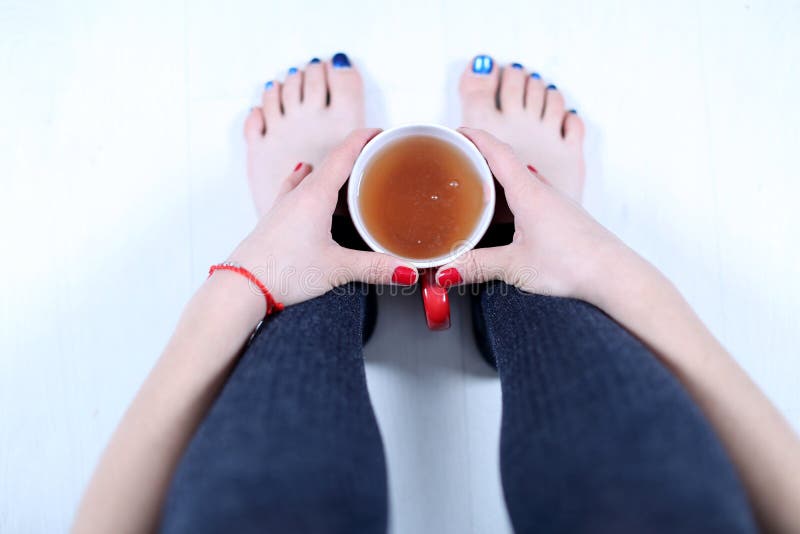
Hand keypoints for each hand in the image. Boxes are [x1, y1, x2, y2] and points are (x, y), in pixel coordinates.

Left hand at [226, 128, 417, 310]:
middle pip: (331, 164)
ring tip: (354, 185)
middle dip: (356, 159)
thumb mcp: (337, 269)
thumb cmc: (282, 272)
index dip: (364, 139)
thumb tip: (407, 270)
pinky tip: (311, 195)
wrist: (241, 286)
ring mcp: (284, 206)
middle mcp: (298, 194)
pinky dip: (313, 190)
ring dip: (335, 177)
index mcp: (315, 195)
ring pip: (314, 179)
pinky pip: (297, 194)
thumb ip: (375, 268)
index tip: (382, 132)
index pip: (344, 154)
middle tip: (378, 163)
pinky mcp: (276, 220)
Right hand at [436, 127, 637, 304]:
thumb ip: (476, 266)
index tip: (455, 132)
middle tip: (454, 163)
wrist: (614, 275)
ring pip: (517, 182)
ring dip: (494, 182)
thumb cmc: (574, 264)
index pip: (497, 151)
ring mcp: (553, 203)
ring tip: (471, 192)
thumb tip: (446, 271)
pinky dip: (508, 202)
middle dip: (478, 159)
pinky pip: (528, 199)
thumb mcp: (515, 266)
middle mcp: (542, 191)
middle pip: (505, 163)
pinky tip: (501, 220)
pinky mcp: (560, 218)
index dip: (474, 138)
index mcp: (528, 191)